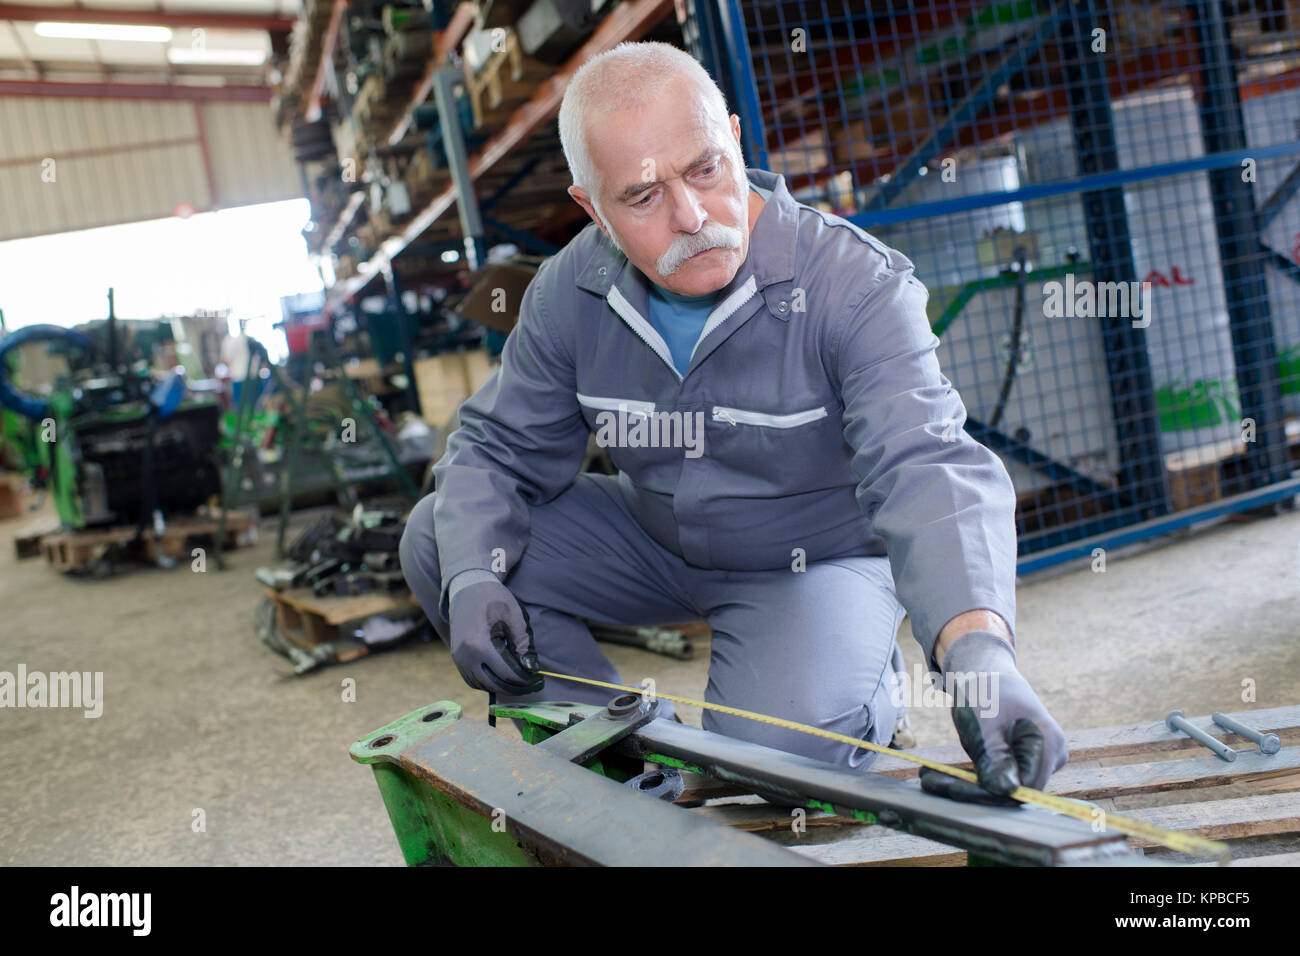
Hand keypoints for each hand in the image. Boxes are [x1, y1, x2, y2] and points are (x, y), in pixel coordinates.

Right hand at [447, 579, 543, 694]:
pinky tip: (503, 677)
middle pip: (494, 684)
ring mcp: (458, 658)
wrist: (467, 587)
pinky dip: (488, 683)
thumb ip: (523, 644)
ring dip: (502, 687)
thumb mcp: (514, 616)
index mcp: (479, 644)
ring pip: (482, 685)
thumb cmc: (493, 598)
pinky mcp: (456, 658)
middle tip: (533, 685)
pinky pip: (472, 680)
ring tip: (520, 682)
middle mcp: (465, 656)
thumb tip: (531, 669)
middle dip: (516, 687)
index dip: (525, 680)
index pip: (507, 673)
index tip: (539, 680)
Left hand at [919, 630, 1067, 805]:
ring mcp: (1038, 760)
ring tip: (927, 777)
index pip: (1024, 785)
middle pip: (1012, 788)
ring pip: (1001, 785)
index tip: (953, 789)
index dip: (990, 792)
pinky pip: (996, 778)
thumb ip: (996, 759)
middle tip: (930, 782)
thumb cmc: (987, 690)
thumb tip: (1005, 792)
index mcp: (1049, 743)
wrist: (985, 671)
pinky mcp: (1021, 762)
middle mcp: (1051, 756)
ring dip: (963, 785)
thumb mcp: (985, 725)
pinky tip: (937, 776)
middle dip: (969, 789)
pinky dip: (968, 778)